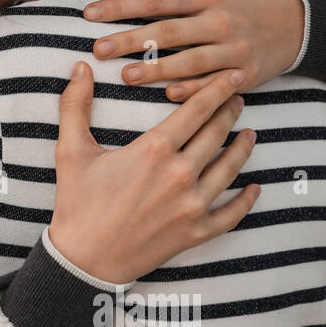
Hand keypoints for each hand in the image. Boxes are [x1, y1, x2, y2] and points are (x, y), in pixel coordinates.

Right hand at [49, 63, 259, 284]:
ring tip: (250, 134)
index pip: (196, 111)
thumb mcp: (71, 150)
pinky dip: (246, 200)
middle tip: (239, 98)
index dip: (217, 90)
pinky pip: (231, 214)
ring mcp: (192, 206)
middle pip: (216, 135)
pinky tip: (254, 188)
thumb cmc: (77, 203)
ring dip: (242, 149)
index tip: (231, 77)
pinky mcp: (195, 232)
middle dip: (230, 113)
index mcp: (154, 150)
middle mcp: (180, 175)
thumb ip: (75, 105)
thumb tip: (79, 67)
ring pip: (229, 169)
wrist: (83, 259)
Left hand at [83, 0, 305, 100]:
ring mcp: (234, 50)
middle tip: (98, 49)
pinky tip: (169, 95)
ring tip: (126, 75)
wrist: (298, 23)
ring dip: (157, 69)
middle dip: (131, 40)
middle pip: (169, 31)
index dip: (123, 6)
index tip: (91, 14)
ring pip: (190, 61)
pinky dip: (194, 91)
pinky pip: (214, 86)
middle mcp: (220, 21)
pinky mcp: (245, 75)